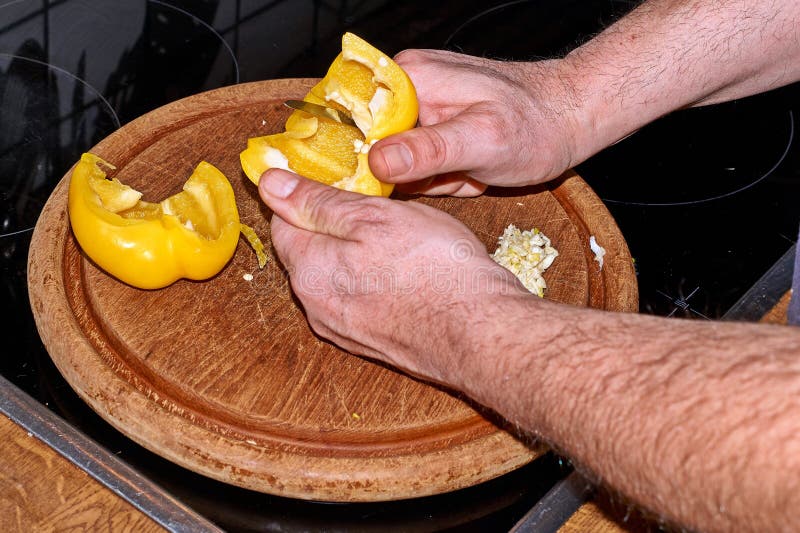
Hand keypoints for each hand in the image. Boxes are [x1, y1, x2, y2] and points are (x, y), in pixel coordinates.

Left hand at [258, 169, 528, 383]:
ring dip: (356, 256)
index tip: (337, 182)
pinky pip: (360, 301)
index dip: (306, 195)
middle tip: (376, 207)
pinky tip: (405, 274)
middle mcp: (316, 307)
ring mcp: (344, 330)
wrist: (480, 333)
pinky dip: (374, 283)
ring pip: (336, 277)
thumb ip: (317, 202)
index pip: (283, 221)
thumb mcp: (373, 216)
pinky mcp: (372, 343)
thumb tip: (269, 183)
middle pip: (309, 252)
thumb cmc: (434, 268)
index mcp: (308, 270)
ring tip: (398, 240)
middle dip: (333, 226)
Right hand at [368, 50, 581, 195]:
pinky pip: (418, 168)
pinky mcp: (432, 132)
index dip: (366, 159)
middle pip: (372, 150)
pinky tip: (471, 170)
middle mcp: (406, 91)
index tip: (401, 177)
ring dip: (433, 180)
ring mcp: (419, 112)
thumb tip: (377, 162)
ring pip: (398, 165)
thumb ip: (428, 151)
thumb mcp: (482, 140)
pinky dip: (444, 178)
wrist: (570, 119)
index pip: (352, 122)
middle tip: (456, 171)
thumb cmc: (536, 124)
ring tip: (471, 168)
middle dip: (413, 176)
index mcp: (407, 79)